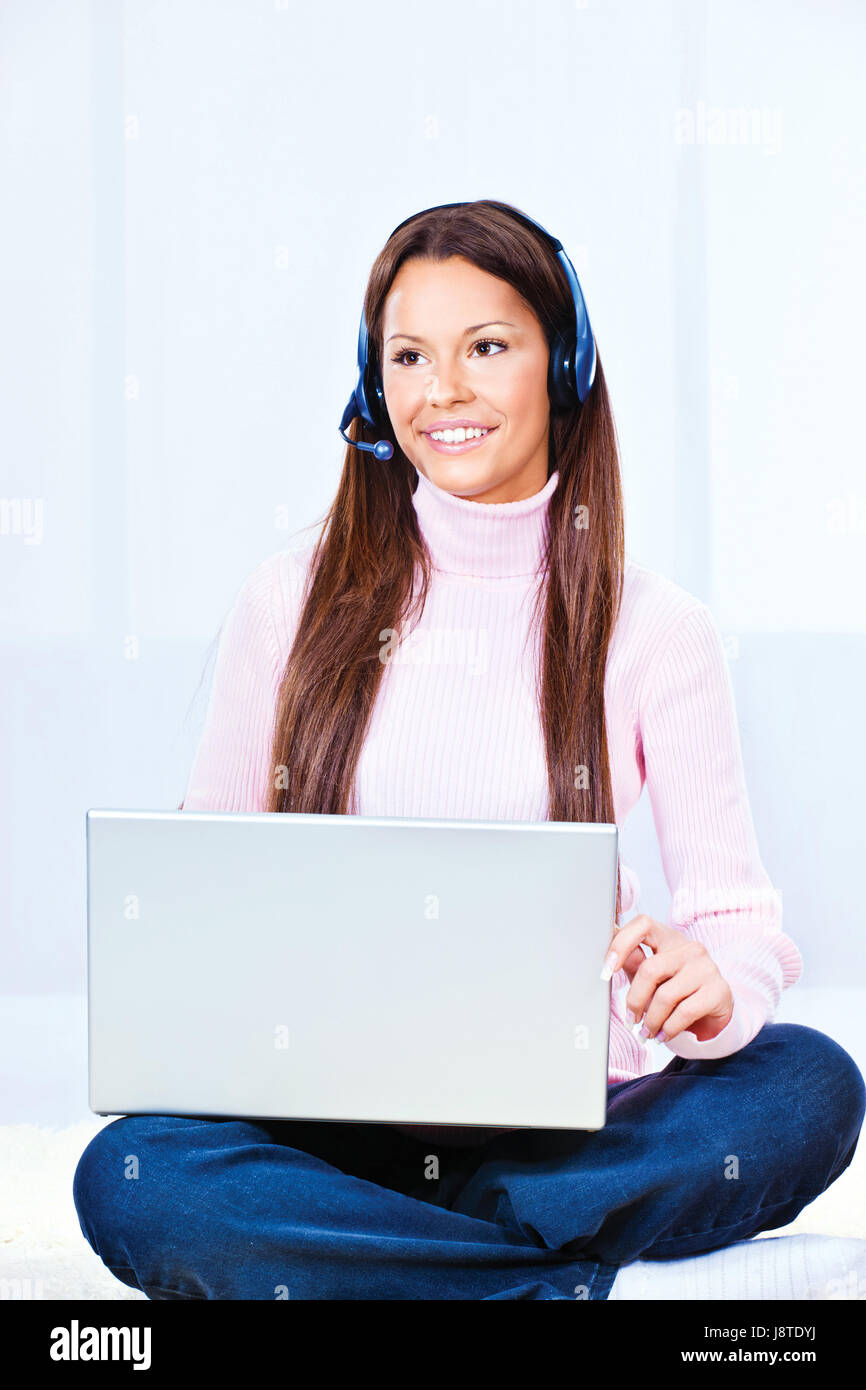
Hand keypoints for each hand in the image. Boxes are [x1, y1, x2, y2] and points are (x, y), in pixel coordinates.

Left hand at [600, 913, 733, 1043]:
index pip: (643, 925)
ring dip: (651, 1020)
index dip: (621, 943)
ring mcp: (706, 968)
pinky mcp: (719, 990)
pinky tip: (663, 1035)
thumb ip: (634, 963)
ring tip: (647, 1032)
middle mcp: (690, 948)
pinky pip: (685, 1012)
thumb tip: (608, 955)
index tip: (607, 969)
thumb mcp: (652, 978)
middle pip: (650, 969)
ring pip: (666, 995)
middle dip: (635, 1000)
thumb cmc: (677, 992)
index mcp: (669, 938)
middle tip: (631, 1019)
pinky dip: (669, 1028)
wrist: (713, 1015)